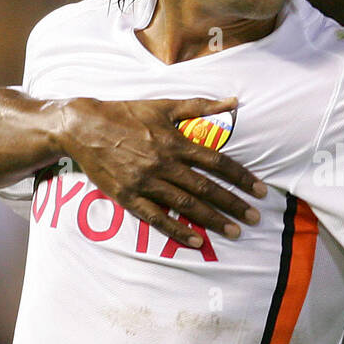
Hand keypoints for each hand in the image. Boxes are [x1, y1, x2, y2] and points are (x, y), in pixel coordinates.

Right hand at [58, 95, 265, 246]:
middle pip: (206, 187)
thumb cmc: (126, 114)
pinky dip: (177, 230)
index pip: (217, 162)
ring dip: (212, 220)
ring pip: (185, 204)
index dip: (241, 177)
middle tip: (255, 218)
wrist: (82, 126)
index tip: (260, 190)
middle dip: (233, 203)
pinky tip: (197, 242)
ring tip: (235, 232)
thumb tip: (234, 102)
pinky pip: (157, 218)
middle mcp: (163, 163)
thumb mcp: (164, 105)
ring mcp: (145, 182)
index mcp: (175, 141)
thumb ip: (201, 106)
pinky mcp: (128, 196)